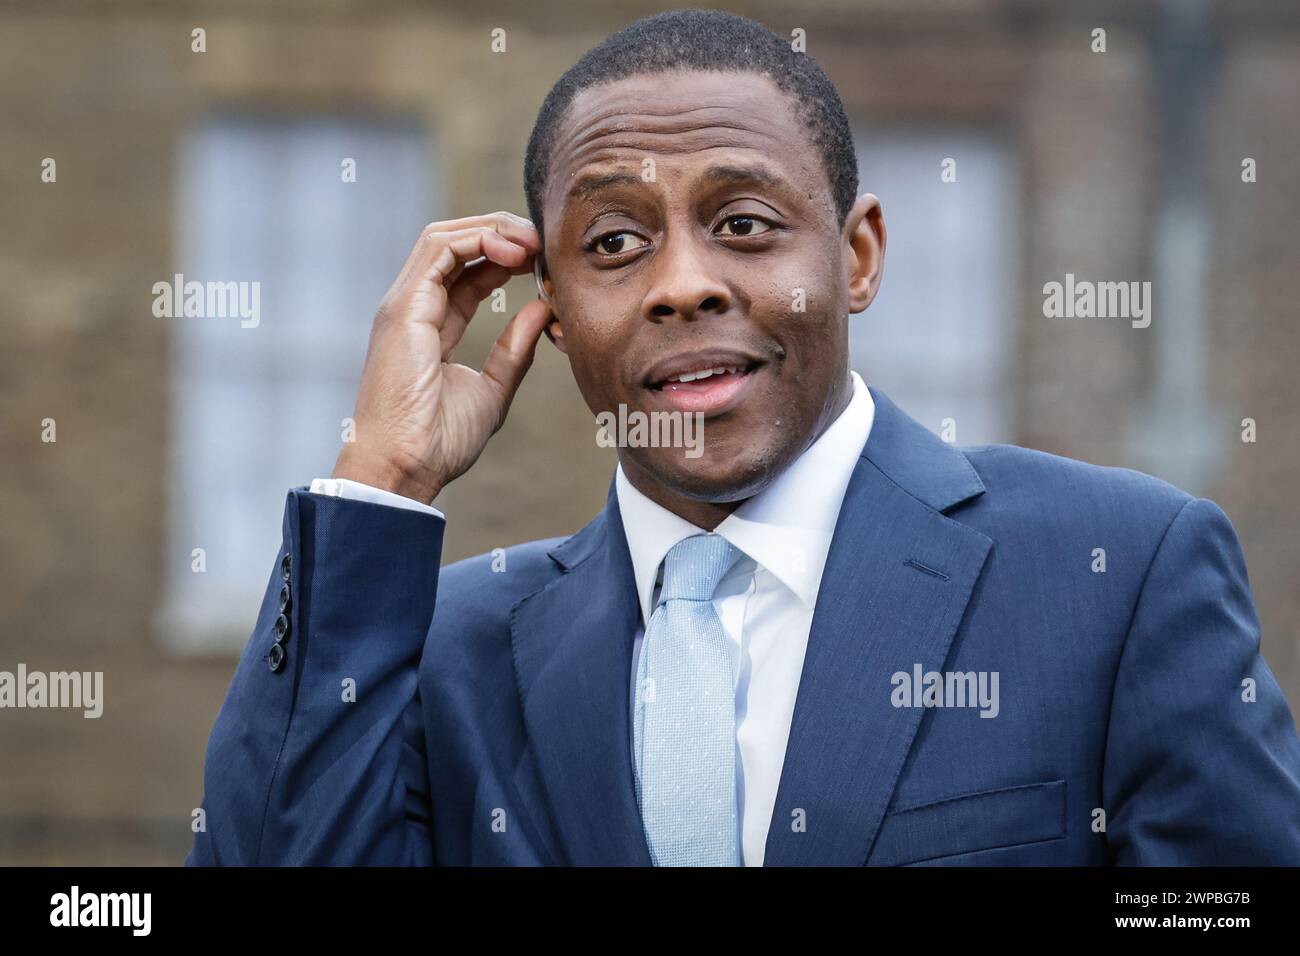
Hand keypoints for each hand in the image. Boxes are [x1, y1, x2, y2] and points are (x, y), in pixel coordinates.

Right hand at [332, 211, 550, 503]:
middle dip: (501, 233)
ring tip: (531, 242)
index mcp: (429, 325)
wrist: (407, 467)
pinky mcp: (404, 306)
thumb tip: (542, 310)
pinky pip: (438, 249)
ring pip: (444, 236)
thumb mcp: (492, 390)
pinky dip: (477, 239)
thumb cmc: (439, 441)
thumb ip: (515, 350)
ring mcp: (404, 304)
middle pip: (454, 245)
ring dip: (492, 230)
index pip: (466, 271)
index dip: (505, 257)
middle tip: (543, 242)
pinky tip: (512, 251)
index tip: (543, 263)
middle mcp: (413, 307)